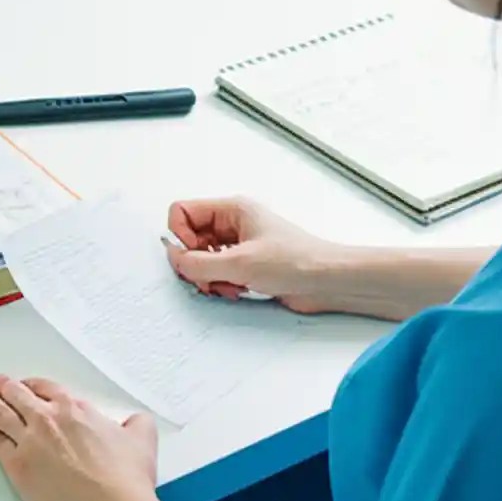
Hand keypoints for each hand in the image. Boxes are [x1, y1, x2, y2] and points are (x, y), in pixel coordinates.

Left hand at [0, 375, 165, 500]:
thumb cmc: (123, 481)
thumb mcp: (141, 440)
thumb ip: (136, 424)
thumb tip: (138, 422)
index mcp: (75, 409)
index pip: (46, 388)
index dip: (34, 385)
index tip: (30, 386)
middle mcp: (48, 420)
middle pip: (18, 394)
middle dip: (6, 386)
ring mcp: (29, 442)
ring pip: (0, 413)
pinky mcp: (18, 466)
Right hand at [164, 197, 345, 313]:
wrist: (327, 282)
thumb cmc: (297, 261)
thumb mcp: (239, 263)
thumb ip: (199, 263)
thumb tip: (174, 259)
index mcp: (232, 209)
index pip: (183, 212)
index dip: (180, 235)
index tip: (191, 254)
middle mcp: (233, 224)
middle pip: (190, 239)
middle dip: (195, 262)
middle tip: (207, 278)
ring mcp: (239, 245)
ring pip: (202, 259)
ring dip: (208, 277)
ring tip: (228, 286)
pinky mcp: (246, 265)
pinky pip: (217, 273)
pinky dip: (220, 284)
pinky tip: (236, 291)